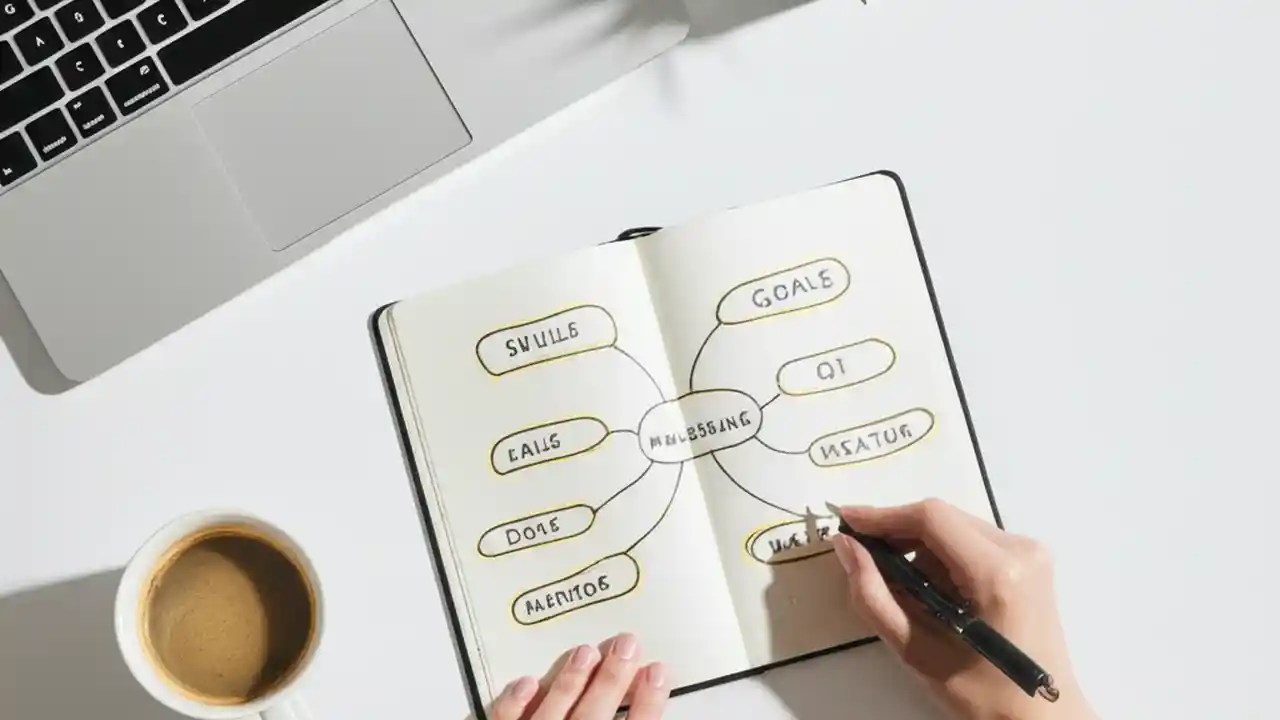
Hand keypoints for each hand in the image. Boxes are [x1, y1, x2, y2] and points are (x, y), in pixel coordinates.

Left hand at [491, 633, 667, 719]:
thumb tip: (642, 697)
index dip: (650, 702)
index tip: (658, 671)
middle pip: (596, 715)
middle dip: (613, 678)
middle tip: (627, 643)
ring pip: (553, 713)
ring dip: (570, 681)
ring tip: (585, 650)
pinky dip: (514, 704)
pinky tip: (526, 681)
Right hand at [832, 500, 1096, 719]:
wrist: (1041, 718)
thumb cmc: (981, 694)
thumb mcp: (917, 651)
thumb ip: (873, 596)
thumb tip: (845, 547)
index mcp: (998, 573)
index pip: (931, 519)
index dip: (882, 515)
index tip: (845, 522)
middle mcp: (1021, 550)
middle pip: (943, 518)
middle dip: (898, 532)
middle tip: (864, 557)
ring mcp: (1030, 552)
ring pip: (955, 526)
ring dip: (919, 547)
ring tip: (900, 586)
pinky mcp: (1030, 560)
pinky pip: (971, 540)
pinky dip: (942, 556)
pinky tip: (931, 589)